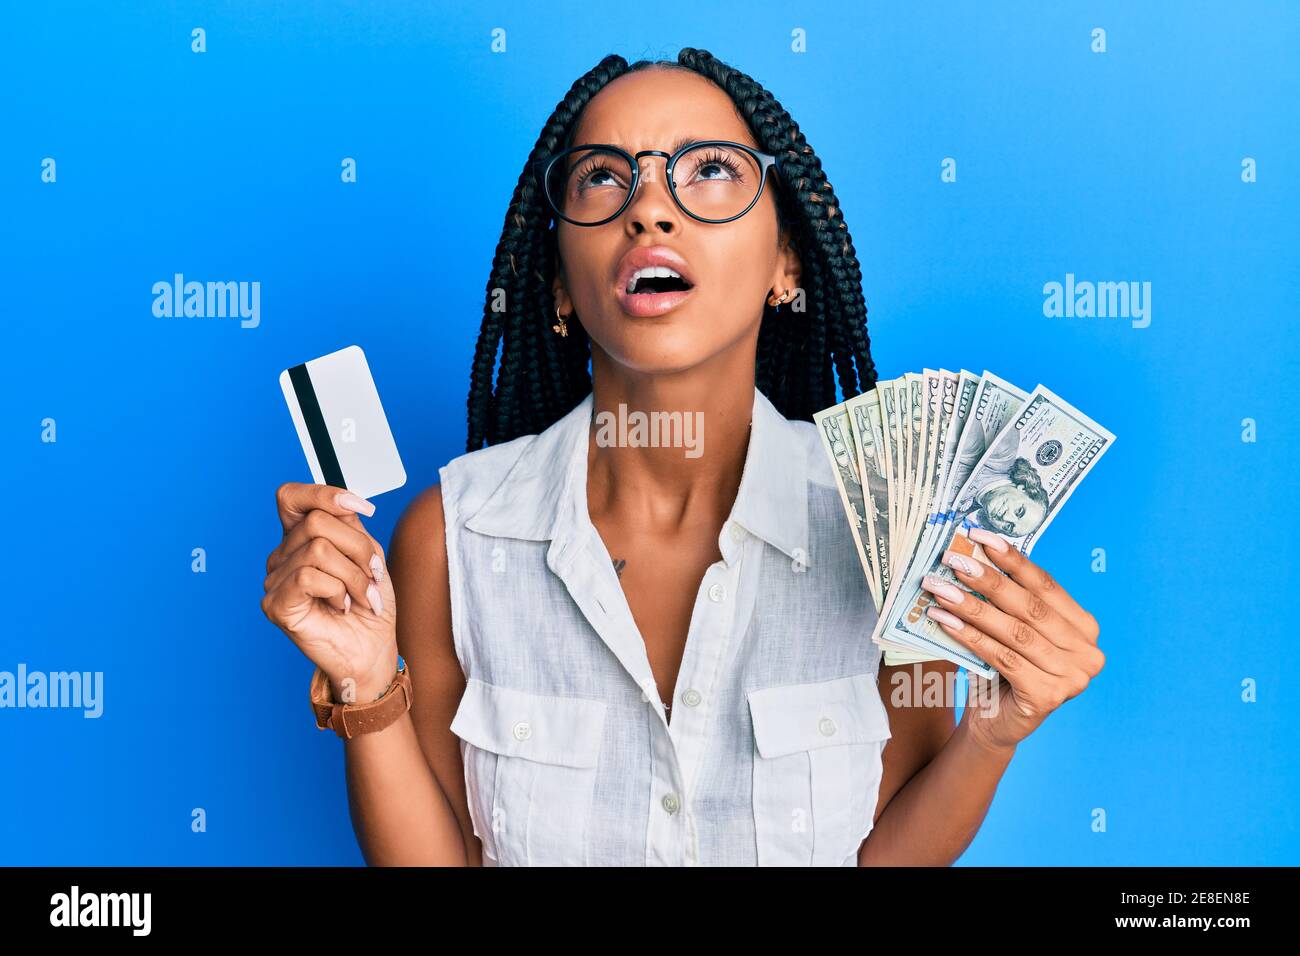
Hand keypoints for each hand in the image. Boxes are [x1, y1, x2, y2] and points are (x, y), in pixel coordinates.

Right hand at [261, 482, 397, 701]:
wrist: (372, 649)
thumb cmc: (370, 604)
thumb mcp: (368, 554)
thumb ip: (350, 525)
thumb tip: (344, 504)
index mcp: (300, 538)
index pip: (291, 496)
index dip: (326, 494)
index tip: (364, 509)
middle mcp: (282, 555)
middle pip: (318, 522)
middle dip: (358, 548)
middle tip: (373, 576)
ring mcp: (275, 580)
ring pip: (318, 549)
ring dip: (354, 575)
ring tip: (362, 597)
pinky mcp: (276, 605)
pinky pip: (308, 577)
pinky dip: (337, 590)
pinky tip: (341, 607)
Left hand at [920, 527, 1103, 752]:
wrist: (997, 722)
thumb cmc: (1003, 669)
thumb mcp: (1011, 630)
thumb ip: (1006, 601)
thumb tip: (972, 554)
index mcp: (1084, 627)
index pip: (1046, 584)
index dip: (1012, 559)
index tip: (980, 536)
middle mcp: (1087, 651)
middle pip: (1029, 606)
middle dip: (987, 579)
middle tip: (953, 560)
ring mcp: (1072, 677)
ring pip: (1014, 632)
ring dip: (972, 607)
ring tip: (940, 588)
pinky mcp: (1048, 697)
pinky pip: (1002, 657)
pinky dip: (970, 636)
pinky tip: (944, 620)